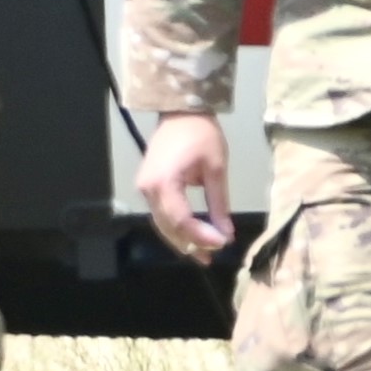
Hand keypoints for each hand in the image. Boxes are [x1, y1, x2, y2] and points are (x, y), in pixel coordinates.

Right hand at [138, 110, 234, 260]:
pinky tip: (191, 236)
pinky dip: (175, 227)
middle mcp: (148, 189)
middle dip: (190, 244)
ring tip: (203, 254)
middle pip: (168, 227)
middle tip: (211, 258)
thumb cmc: (202, 135)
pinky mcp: (147, 187)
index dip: (201, 236)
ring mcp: (144, 188)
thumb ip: (219, 204)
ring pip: (162, 224)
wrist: (181, 111)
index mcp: (164, 183)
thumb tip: (226, 233)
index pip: (181, 220)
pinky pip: (160, 214)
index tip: (222, 244)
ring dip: (182, 239)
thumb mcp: (216, 169)